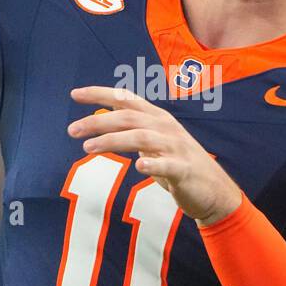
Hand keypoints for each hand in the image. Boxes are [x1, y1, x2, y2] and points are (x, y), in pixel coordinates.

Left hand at [68, 86, 242, 225]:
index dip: (100, 94)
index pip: (126, 100)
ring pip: (141, 137)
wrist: (214, 191)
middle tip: (72, 130)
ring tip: (88, 147)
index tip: (75, 93)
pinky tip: (139, 166)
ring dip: (113, 140)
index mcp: (157, 118)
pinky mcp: (184, 170)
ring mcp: (176, 148)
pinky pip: (167, 164)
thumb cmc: (179, 165)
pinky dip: (153, 163)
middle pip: (128, 118)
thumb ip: (134, 131)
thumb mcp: (155, 142)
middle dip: (97, 122)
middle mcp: (166, 128)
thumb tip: (104, 123)